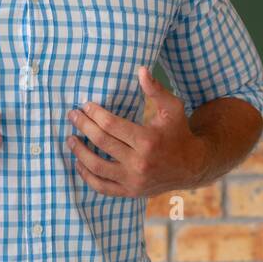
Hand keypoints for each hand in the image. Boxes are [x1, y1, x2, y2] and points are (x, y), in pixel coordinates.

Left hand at [66, 66, 208, 197]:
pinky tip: (79, 164)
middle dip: (83, 126)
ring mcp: (133, 180)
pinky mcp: (130, 191)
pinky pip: (102, 186)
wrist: (192, 166)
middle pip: (101, 142)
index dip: (94, 114)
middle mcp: (139, 163)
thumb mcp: (172, 108)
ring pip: (97, 167)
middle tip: (72, 115)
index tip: (85, 105)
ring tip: (70, 139)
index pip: (111, 125)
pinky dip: (87, 176)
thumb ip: (155, 90)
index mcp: (148, 140)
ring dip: (79, 152)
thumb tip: (141, 70)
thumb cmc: (179, 132)